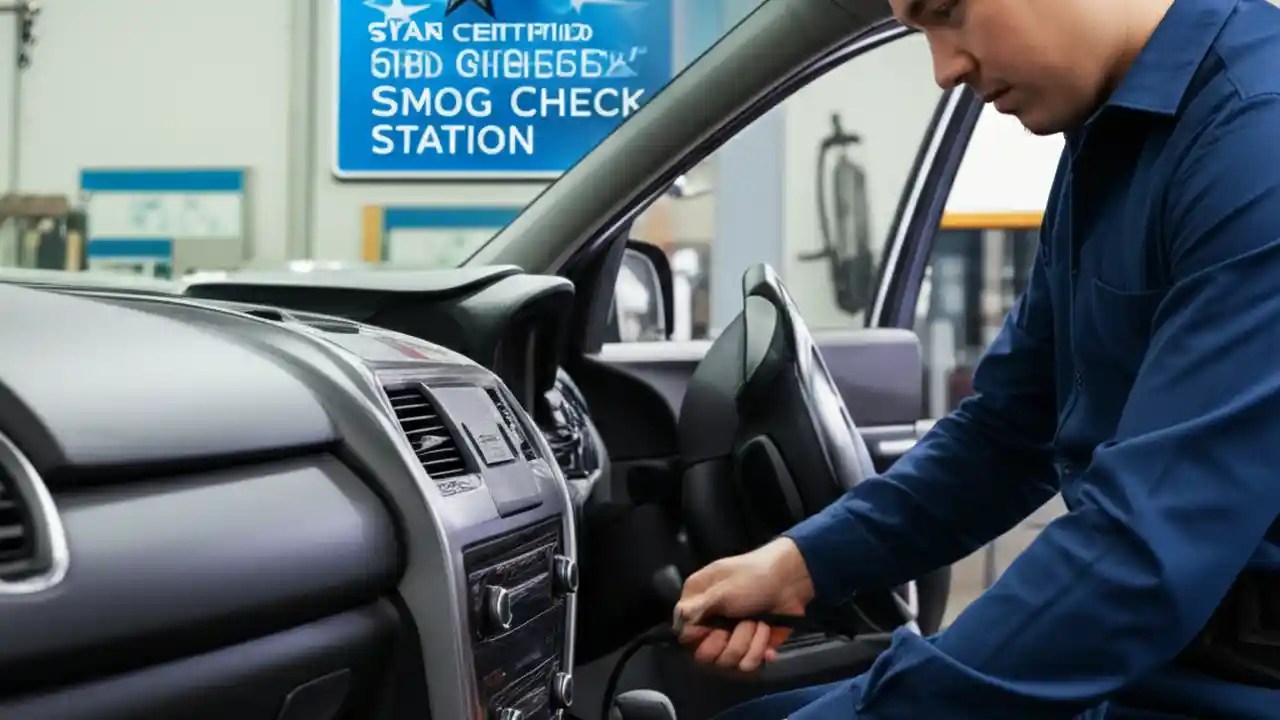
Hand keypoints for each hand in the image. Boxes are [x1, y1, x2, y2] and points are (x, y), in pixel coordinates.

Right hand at [674, 537, 815, 672]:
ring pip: (729, 662)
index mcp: (697, 606)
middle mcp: (710, 625)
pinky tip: (767, 634)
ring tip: (759, 622)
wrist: (790, 580)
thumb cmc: (751, 578)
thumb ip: (696, 610)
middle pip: (706, 656)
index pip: (684, 636)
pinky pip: (748, 665)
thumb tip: (679, 631)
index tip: (714, 627)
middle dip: (729, 641)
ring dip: (749, 641)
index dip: (698, 637)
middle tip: (742, 621)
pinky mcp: (751, 649)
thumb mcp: (721, 589)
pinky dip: (761, 648)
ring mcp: (731, 639)